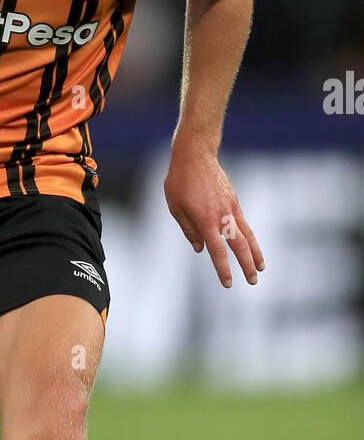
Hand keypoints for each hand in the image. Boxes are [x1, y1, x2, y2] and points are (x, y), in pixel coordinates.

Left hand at [164, 142, 263, 287]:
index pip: (217, 251)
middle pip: (238, 246)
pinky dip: (249, 237)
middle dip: (247, 265)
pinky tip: (251, 246)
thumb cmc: (180, 182)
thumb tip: (201, 248)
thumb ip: (189, 230)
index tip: (228, 284)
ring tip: (262, 268)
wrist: (195, 155)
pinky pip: (244, 223)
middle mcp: (222, 216)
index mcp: (205, 221)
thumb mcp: (176, 208)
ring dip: (255, 253)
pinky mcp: (234, 201)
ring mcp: (231, 208)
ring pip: (247, 235)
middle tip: (253, 281)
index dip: (223, 269)